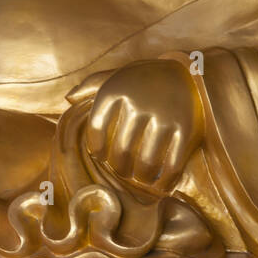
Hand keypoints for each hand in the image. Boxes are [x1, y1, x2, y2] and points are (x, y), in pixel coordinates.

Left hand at [85, 59, 203, 191]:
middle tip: (124, 171)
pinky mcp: (186, 129)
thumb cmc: (147, 78)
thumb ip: (93, 84)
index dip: (97, 149)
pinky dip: (166, 182)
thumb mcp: (119, 75)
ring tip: (141, 177)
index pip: (95, 130)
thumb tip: (69, 99)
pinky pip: (172, 166)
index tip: (102, 156)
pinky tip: (162, 184)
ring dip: (142, 177)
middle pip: (121, 152)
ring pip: (146, 163)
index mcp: (115, 90)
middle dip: (121, 168)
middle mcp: (138, 103)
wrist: (189, 73)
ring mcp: (163, 117)